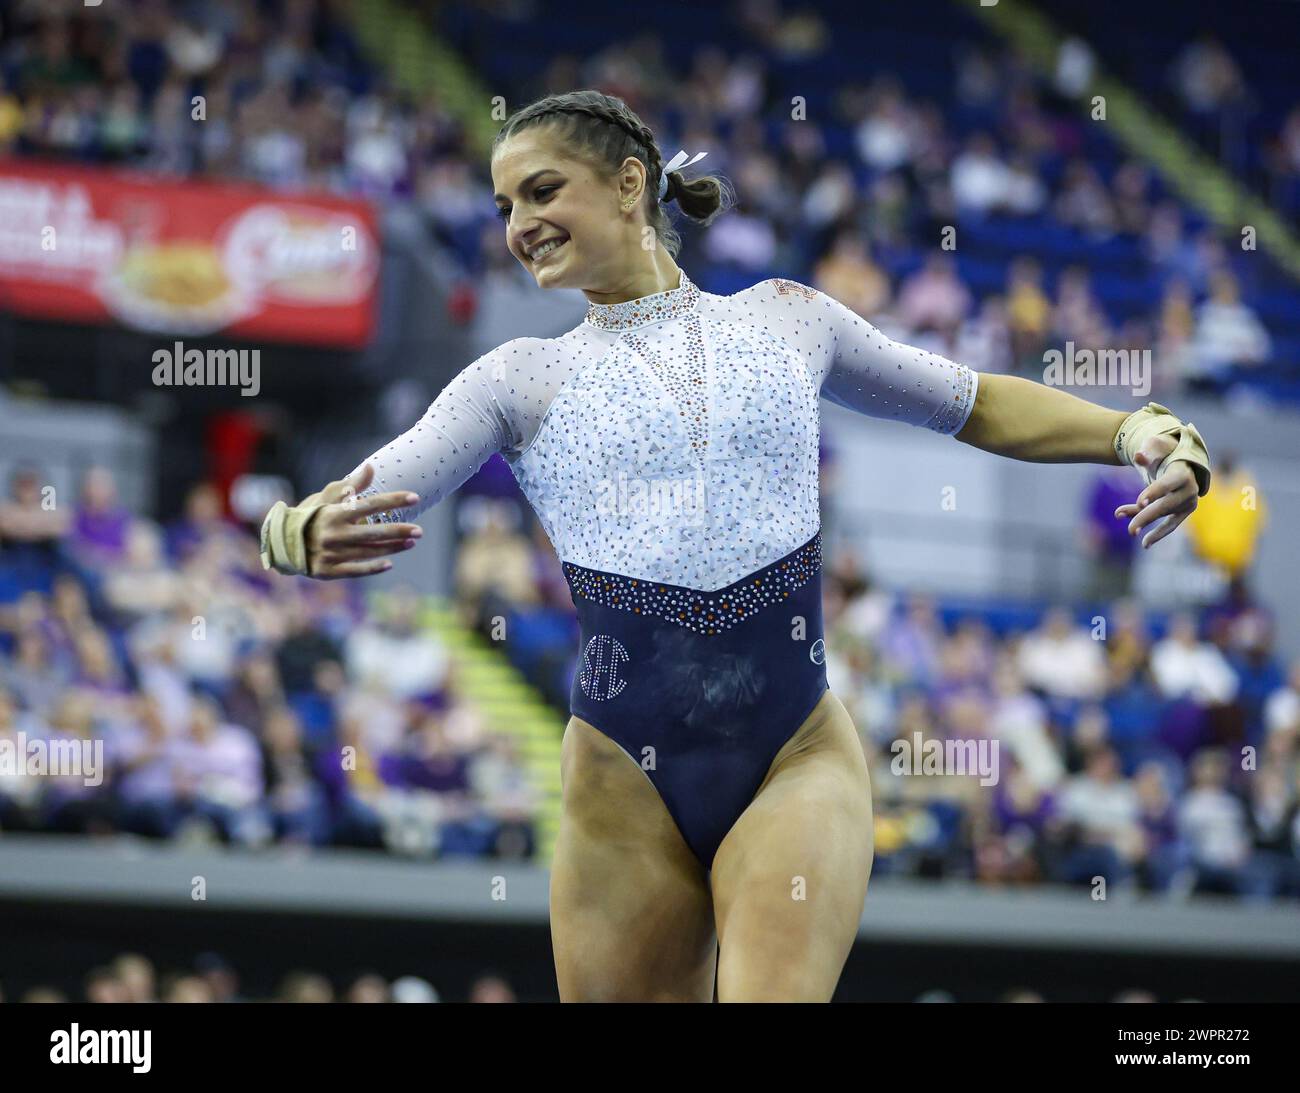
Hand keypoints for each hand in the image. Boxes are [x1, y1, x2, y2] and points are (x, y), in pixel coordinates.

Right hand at [304, 463, 421, 578]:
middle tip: (419, 531)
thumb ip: (351, 484)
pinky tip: (389, 564)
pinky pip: (355, 570)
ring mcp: (331, 554)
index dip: (393, 500)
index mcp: (334, 513)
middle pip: (374, 532)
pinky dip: (372, 568)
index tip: (415, 497)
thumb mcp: (327, 497)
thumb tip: (370, 466)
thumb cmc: (311, 515)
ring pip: (369, 552)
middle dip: (399, 531)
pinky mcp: (328, 571)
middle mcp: (334, 534)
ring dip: (392, 548)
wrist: (281, 542)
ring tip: (411, 542)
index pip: (370, 504)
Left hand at [1113, 434, 1199, 548]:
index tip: (1139, 503)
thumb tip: (1138, 456)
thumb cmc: (1164, 454)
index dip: (1154, 492)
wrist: (1181, 462)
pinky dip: (1158, 534)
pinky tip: (1145, 544)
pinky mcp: (1184, 512)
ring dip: (1146, 522)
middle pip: (1166, 505)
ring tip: (1131, 531)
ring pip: (1164, 514)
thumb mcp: (1156, 449)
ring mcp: (1188, 502)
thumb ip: (1147, 453)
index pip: (1167, 484)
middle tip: (1130, 529)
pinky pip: (1171, 525)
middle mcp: (1189, 489)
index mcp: (1182, 473)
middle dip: (1147, 516)